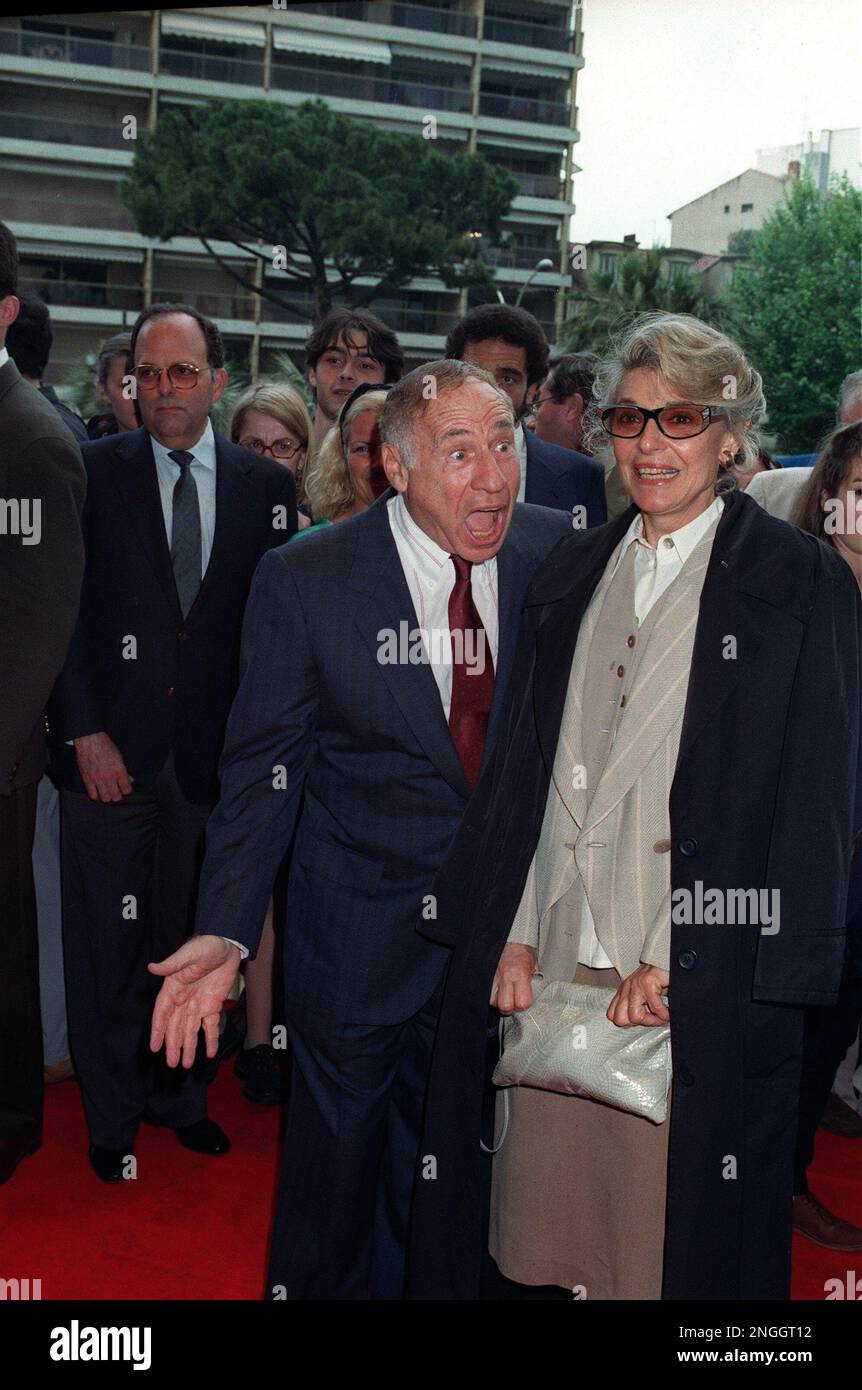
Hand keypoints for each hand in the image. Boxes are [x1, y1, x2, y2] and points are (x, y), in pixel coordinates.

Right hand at [74, 731, 133, 801]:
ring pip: (105, 798)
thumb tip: (129, 779)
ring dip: (107, 797)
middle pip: (116, 797)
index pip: (127, 789)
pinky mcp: (87, 779)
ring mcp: (98, 779)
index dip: (127, 790)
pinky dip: (96, 795)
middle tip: (116, 791)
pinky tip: (98, 792)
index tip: (126, 789)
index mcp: (119, 770)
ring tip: (107, 792)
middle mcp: (109, 777)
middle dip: (118, 795)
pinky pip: (92, 795)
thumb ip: (124, 770)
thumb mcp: (120, 756)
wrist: (89, 741)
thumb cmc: (105, 746)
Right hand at [149, 935, 240, 1068]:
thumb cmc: (207, 945)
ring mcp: (198, 1004)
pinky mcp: (213, 1005)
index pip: (162, 1013)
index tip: (154, 1047)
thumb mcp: (190, 952)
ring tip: (186, 1064)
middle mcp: (183, 1000)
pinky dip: (210, 1039)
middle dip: (173, 1045)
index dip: (158, 1030)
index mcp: (173, 988)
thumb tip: (152, 967)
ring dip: (189, 1047)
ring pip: (190, 1030)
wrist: (229, 945)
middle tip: (172, 1064)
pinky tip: (210, 1052)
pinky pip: (210, 1025)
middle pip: (175, 1027)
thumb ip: (172, 963)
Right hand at [491, 942, 537, 1013]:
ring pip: (492, 1002)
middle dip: (509, 1006)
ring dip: (497, 1000)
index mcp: (520, 974)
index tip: (524, 999)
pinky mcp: (483, 975)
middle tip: (513, 998)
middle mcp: (505, 976)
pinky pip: (484, 993)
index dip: (524, 1004)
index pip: (522, 1003)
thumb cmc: (522, 950)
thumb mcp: (534, 966)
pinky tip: (496, 988)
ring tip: (503, 991)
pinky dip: (490, 994)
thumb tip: (534, 997)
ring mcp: (492, 976)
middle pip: (504, 1007)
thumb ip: (533, 983)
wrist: (509, 937)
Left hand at [606, 964, 669, 1027]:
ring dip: (653, 1021)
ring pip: (635, 1016)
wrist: (670, 959)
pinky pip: (655, 1008)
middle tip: (653, 1020)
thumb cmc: (661, 976)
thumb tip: (646, 1022)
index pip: (613, 1015)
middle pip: (620, 1019)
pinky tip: (669, 1011)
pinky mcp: (647, 983)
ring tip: (662, 1016)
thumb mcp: (646, 992)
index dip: (630, 1023)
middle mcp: (627, 987)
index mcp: (624, 991)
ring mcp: (636, 984)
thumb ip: (641, 1005)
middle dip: (639, 1024)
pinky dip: (664, 1014)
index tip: (645, 1021)